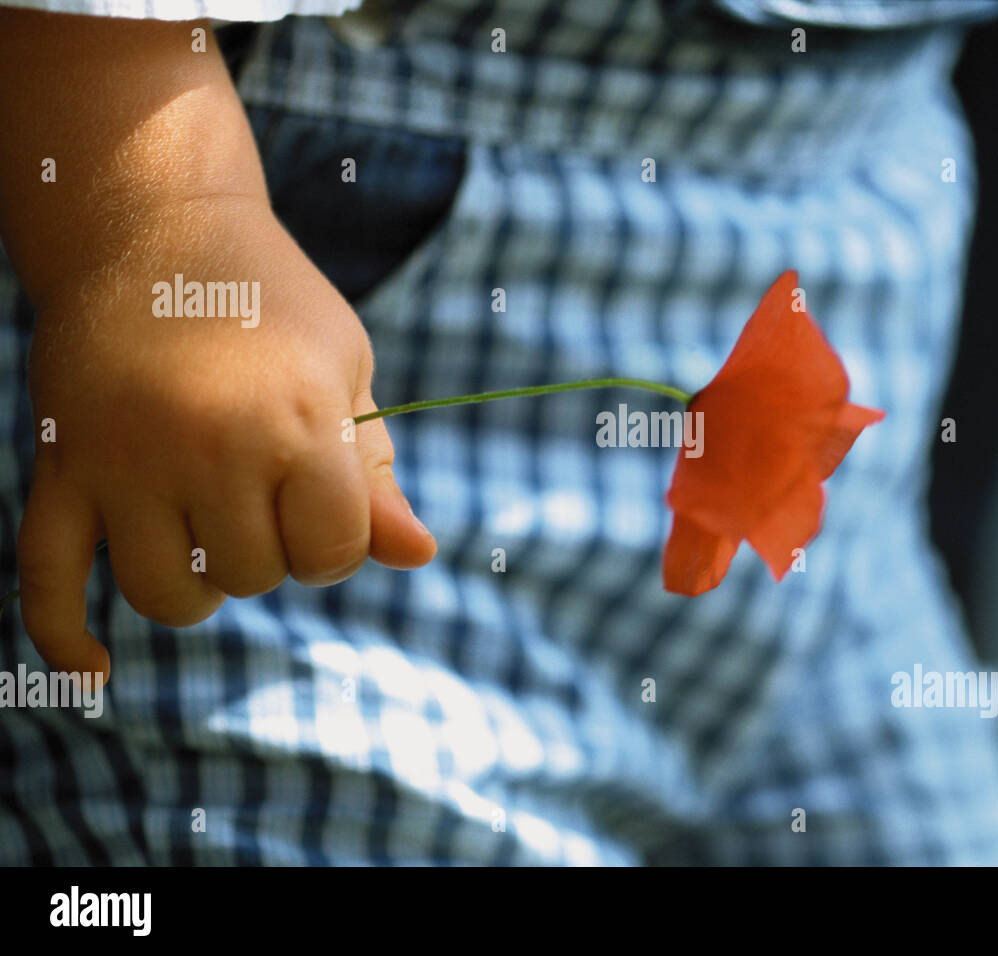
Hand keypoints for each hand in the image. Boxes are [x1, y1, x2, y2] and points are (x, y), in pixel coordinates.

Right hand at [17, 196, 436, 679]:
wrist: (155, 225)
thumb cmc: (275, 306)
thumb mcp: (346, 373)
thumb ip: (375, 476)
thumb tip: (419, 556)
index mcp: (297, 422)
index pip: (331, 553)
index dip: (335, 543)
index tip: (323, 504)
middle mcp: (210, 446)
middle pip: (253, 576)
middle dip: (269, 551)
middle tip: (260, 489)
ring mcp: (125, 458)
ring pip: (165, 595)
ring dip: (196, 584)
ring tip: (204, 530)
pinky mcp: (59, 463)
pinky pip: (47, 575)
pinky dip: (62, 636)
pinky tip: (88, 673)